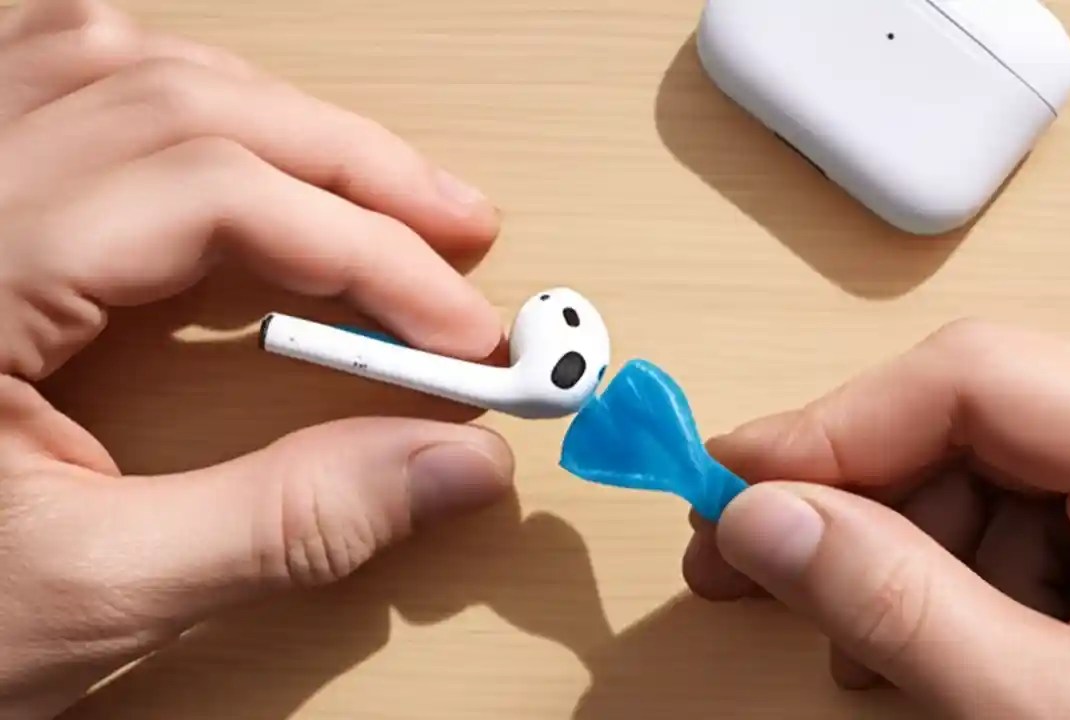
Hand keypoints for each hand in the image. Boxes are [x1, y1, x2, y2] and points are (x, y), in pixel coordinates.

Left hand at [0, 2, 514, 716]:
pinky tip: (214, 123)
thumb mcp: (91, 593)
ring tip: (368, 181)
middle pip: (185, 102)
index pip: (213, 196)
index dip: (366, 253)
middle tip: (460, 230)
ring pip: (121, 59)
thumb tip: (454, 463)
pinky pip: (44, 63)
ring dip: (268, 110)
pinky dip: (156, 81)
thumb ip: (285, 525)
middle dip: (352, 165)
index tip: (459, 331)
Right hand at [685, 320, 1069, 718]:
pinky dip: (973, 569)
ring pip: (990, 463)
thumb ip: (901, 611)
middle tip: (750, 563)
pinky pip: (1036, 500)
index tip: (728, 481)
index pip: (970, 378)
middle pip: (971, 416)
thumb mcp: (1057, 717)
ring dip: (913, 554)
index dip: (828, 427)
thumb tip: (759, 519)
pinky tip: (949, 638)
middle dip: (859, 506)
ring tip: (869, 649)